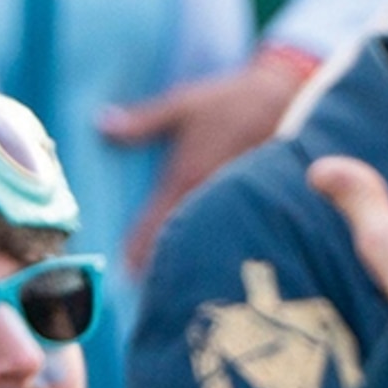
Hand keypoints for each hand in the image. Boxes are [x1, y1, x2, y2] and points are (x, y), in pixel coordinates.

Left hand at [105, 53, 305, 269]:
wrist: (287, 102)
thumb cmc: (230, 103)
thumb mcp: (183, 105)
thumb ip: (142, 121)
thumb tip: (101, 125)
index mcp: (186, 178)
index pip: (155, 226)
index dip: (137, 252)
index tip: (125, 271)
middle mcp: (210, 199)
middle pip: (180, 245)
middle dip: (163, 264)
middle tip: (143, 286)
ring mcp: (233, 206)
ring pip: (206, 243)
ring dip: (190, 258)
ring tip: (175, 280)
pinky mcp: (253, 206)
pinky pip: (230, 232)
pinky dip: (215, 245)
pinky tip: (210, 257)